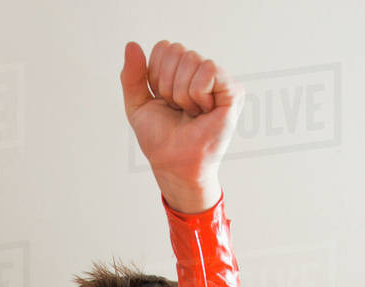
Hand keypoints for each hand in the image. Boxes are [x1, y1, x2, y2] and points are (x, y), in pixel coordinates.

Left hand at [120, 41, 242, 210]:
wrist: (174, 164)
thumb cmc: (161, 140)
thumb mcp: (137, 105)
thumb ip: (131, 76)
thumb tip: (131, 44)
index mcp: (181, 72)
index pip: (164, 48)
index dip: (156, 76)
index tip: (163, 101)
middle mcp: (201, 72)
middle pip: (176, 50)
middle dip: (168, 85)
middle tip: (178, 109)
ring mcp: (219, 81)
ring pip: (192, 59)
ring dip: (182, 94)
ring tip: (191, 113)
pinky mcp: (233, 91)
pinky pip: (209, 70)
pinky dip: (198, 94)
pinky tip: (204, 111)